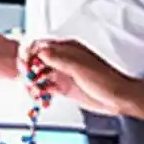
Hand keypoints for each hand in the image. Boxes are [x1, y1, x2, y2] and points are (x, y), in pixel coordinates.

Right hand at [19, 39, 135, 116]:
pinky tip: (39, 97)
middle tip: (26, 80)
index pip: (40, 45)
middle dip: (28, 69)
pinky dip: (40, 92)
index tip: (24, 64)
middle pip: (37, 59)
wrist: (119, 98)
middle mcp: (63, 59)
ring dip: (33, 82)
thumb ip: (58, 58)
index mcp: (67, 48)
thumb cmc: (105, 80)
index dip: (29, 54)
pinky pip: (46, 87)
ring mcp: (63, 73)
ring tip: (32, 91)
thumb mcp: (79, 66)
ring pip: (39, 74)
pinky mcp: (64, 87)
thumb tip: (40, 52)